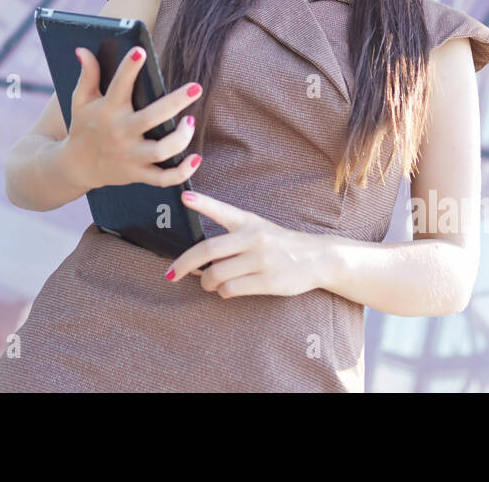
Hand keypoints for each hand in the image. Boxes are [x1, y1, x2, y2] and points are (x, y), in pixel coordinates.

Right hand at [63, 46, 202, 192]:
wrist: (76, 166)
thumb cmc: (83, 127)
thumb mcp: (81, 100)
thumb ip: (87, 75)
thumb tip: (83, 49)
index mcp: (108, 110)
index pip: (118, 86)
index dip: (129, 68)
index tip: (141, 51)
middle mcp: (121, 132)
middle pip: (151, 118)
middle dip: (175, 103)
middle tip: (196, 88)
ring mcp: (131, 156)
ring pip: (161, 151)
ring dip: (181, 138)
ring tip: (190, 121)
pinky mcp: (139, 173)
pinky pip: (164, 178)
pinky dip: (182, 172)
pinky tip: (196, 159)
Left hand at [165, 191, 327, 297]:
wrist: (316, 258)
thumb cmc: (280, 244)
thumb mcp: (258, 229)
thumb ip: (230, 239)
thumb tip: (197, 260)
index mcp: (249, 222)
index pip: (222, 211)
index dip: (202, 203)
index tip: (184, 197)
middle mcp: (253, 238)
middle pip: (208, 251)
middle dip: (184, 264)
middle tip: (171, 273)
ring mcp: (261, 260)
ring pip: (217, 274)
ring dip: (206, 283)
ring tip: (208, 283)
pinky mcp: (267, 281)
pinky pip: (231, 290)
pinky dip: (222, 292)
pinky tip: (226, 290)